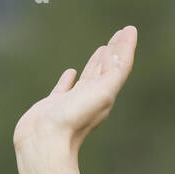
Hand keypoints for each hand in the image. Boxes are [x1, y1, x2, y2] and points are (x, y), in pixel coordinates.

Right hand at [12, 26, 136, 151]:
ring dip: (96, 62)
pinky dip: (69, 79)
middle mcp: (92, 97)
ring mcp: (72, 102)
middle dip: (114, 51)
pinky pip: (64, 88)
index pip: (118, 66)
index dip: (124, 47)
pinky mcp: (53, 106)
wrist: (45, 144)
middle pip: (106, 69)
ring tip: (102, 49)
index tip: (129, 29)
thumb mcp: (101, 93)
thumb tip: (119, 49)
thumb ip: (113, 72)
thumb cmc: (72, 120)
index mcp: (105, 94)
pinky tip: (71, 73)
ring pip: (89, 77)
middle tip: (121, 33)